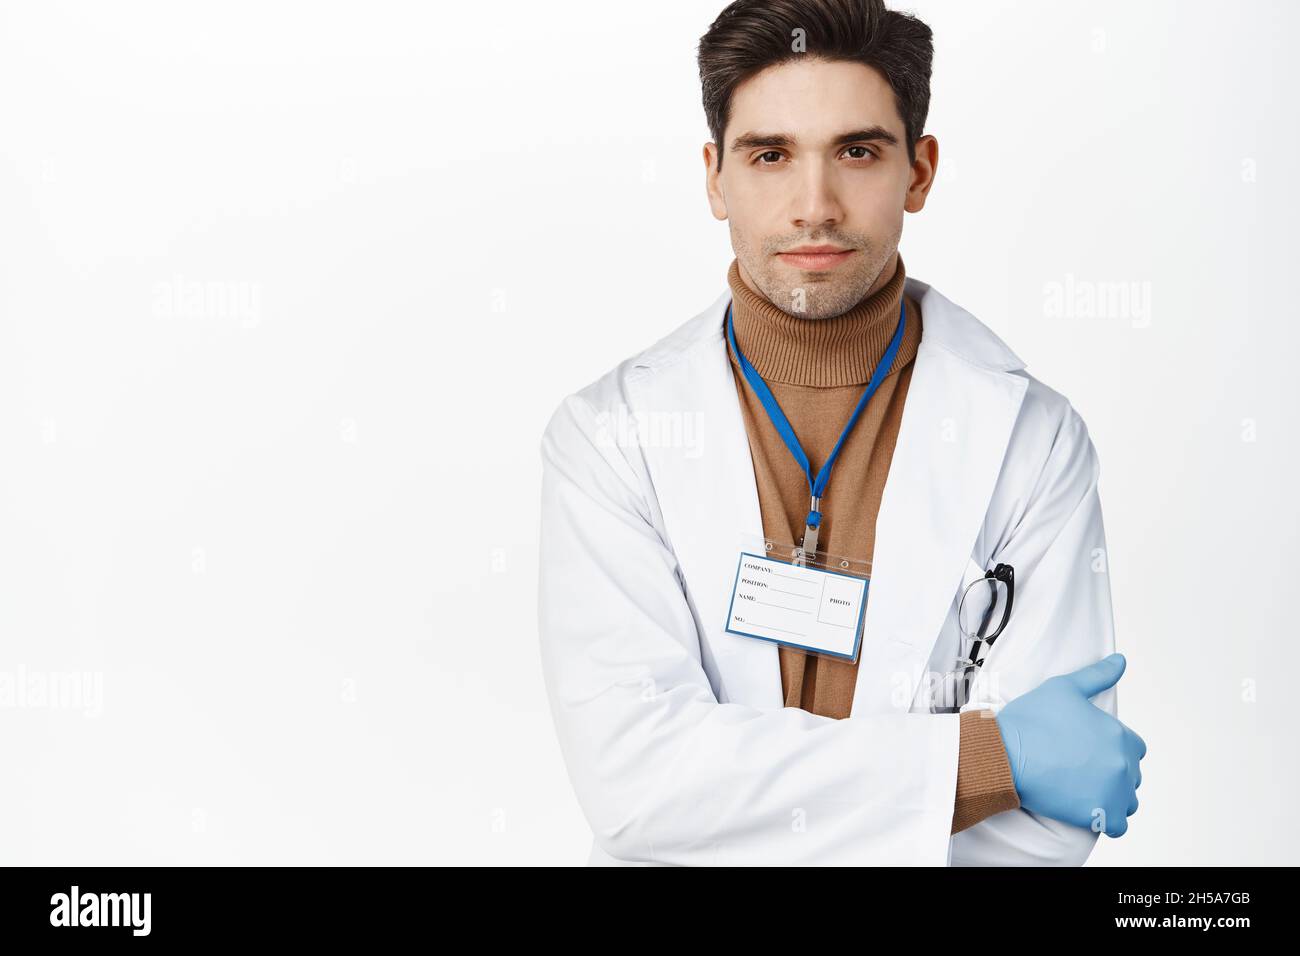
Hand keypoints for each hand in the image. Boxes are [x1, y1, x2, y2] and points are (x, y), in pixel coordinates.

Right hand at [995, 653, 1145, 836]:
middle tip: (1078, 772)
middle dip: (1110, 775)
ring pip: (1127, 802)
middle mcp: (1123, 764)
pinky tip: (1084, 810)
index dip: (1112, 750)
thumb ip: (1098, 675)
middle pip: (1131, 776)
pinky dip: (1105, 821)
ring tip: (1081, 791)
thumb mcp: (1064, 688)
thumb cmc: (1030, 719)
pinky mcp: (1100, 815)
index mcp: (1118, 734)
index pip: (1135, 748)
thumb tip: (1122, 661)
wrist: (1003, 754)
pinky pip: (1118, 826)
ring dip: (1110, 799)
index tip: (1088, 753)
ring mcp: (1113, 791)